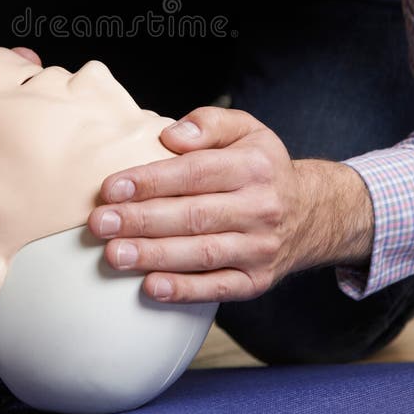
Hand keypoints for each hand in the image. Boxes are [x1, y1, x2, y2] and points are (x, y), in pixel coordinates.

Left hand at [87, 106, 373, 303]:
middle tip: (100, 223)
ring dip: (154, 256)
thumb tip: (171, 134)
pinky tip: (150, 287)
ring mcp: (260, 248)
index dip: (151, 181)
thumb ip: (208, 123)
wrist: (313, 211)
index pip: (195, 173)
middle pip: (193, 216)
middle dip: (141, 221)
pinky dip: (184, 290)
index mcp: (253, 167)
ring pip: (202, 254)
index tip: (111, 187)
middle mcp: (260, 208)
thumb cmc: (261, 166)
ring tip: (113, 255)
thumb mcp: (246, 129)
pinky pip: (218, 288)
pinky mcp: (257, 281)